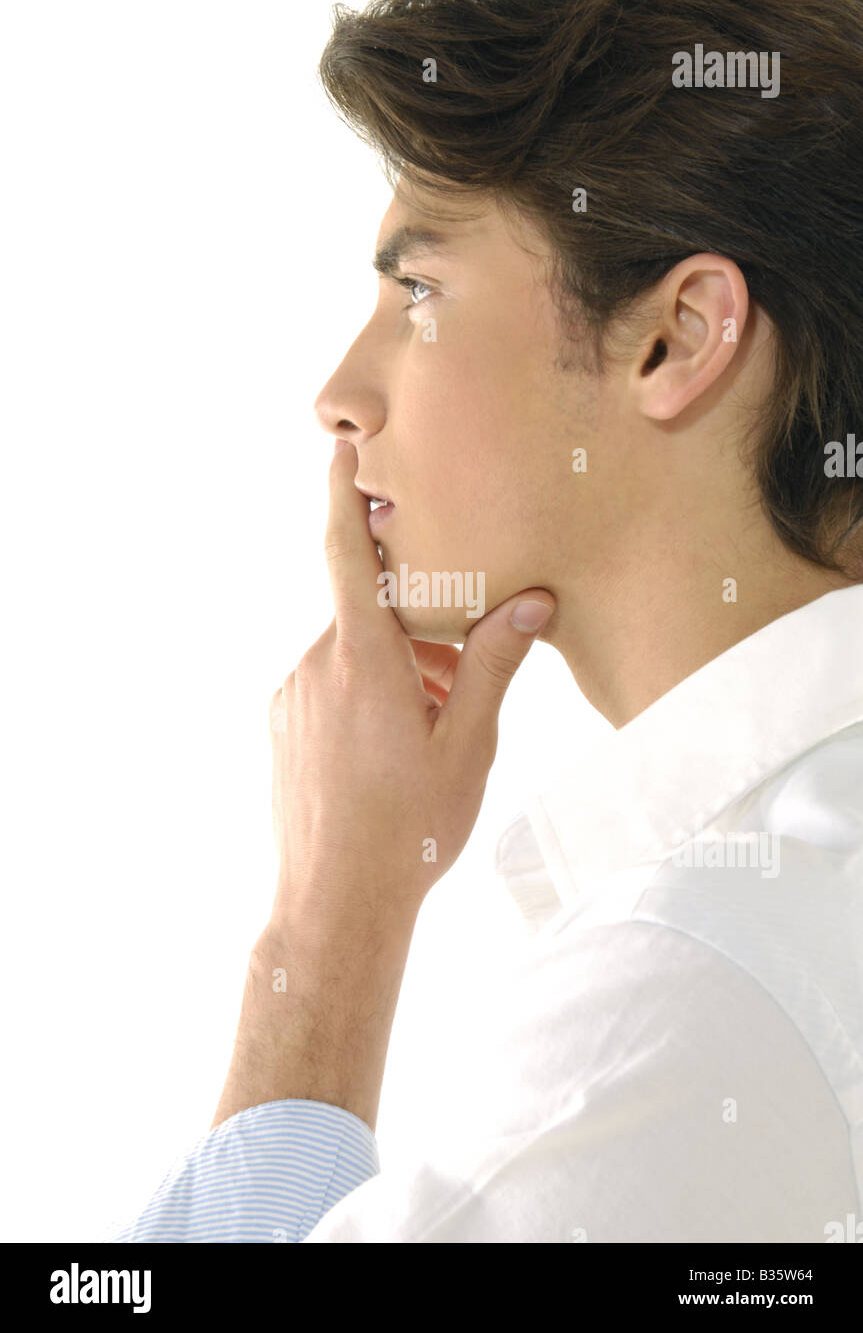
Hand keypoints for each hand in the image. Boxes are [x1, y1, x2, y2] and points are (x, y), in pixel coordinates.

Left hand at [267, 439, 554, 939]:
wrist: (336, 902)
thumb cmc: (410, 827)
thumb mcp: (468, 742)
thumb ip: (493, 663)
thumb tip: (530, 602)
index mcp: (362, 659)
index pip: (348, 554)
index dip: (347, 498)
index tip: (342, 451)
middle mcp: (316, 666)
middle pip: (371, 614)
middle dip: (418, 629)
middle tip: (461, 680)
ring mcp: (292, 698)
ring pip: (352, 653)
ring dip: (396, 669)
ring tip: (436, 727)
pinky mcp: (283, 727)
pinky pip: (328, 686)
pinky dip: (367, 695)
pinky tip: (396, 748)